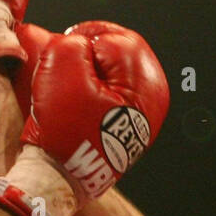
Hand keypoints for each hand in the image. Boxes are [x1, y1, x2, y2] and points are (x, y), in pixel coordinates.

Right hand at [0, 24, 169, 215]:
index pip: (117, 39)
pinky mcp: (129, 128)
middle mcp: (153, 101)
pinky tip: (77, 100)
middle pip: (122, 56)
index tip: (64, 44)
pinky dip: (94, 91)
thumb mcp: (62, 71)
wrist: (61, 180)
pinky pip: (113, 95)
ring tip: (68, 82)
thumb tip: (79, 43)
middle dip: (91, 53)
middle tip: (66, 59)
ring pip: (117, 74)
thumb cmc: (63, 131)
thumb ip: (72, 43)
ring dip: (91, 71)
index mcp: (146, 84)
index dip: (86, 36)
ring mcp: (144, 117)